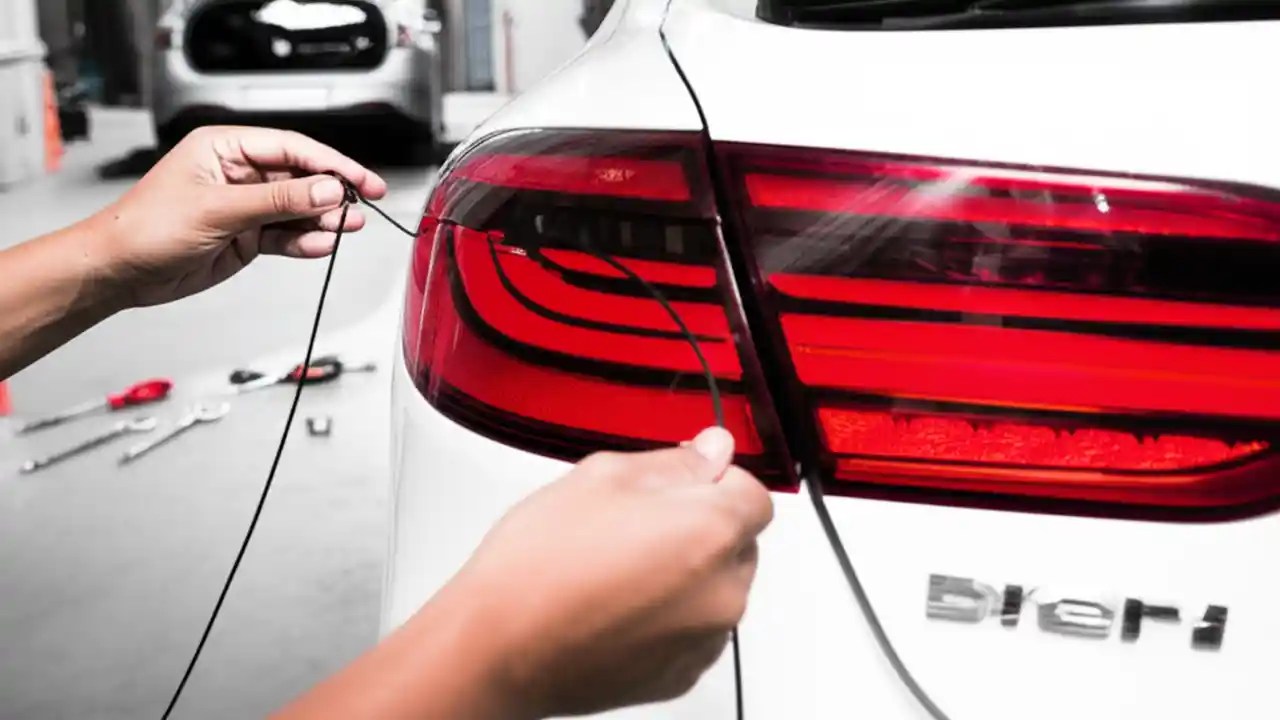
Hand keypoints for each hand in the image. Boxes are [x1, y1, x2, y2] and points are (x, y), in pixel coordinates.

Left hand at [93, 126, 386, 307]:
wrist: (120, 271)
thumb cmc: (146, 227)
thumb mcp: (219, 208)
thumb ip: (279, 200)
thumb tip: (326, 189)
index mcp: (225, 148)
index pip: (291, 148)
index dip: (331, 163)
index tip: (361, 179)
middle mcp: (238, 173)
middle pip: (300, 178)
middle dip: (332, 193)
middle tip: (362, 205)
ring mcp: (244, 207)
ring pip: (297, 209)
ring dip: (323, 219)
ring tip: (348, 228)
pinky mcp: (245, 237)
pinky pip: (285, 236)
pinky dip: (304, 242)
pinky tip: (321, 244)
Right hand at [455, 427, 772, 717]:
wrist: (497, 648)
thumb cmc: (538, 567)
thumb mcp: (602, 478)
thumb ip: (673, 462)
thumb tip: (711, 451)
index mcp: (710, 533)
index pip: (754, 494)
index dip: (717, 481)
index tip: (683, 481)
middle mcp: (721, 593)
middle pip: (738, 543)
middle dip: (701, 527)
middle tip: (636, 523)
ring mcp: (703, 640)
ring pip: (716, 588)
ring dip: (686, 573)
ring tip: (617, 568)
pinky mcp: (680, 674)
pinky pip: (693, 631)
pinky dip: (669, 615)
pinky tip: (617, 603)